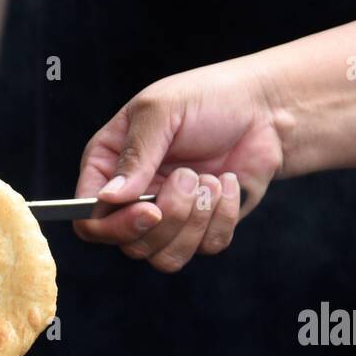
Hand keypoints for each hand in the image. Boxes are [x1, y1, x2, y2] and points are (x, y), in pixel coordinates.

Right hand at [73, 60, 285, 270]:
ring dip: (196, 220)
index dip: (115, 226)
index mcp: (108, 168)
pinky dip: (223, 217)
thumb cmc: (209, 98)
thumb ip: (134, 155)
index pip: (90, 220)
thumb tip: (109, 199)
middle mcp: (133, 200)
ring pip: (166, 257)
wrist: (265, 107)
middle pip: (130, 244)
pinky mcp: (203, 229)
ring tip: (210, 179)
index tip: (150, 210)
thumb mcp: (162, 111)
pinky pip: (205, 249)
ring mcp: (168, 218)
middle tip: (190, 177)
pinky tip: (228, 183)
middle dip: (169, 216)